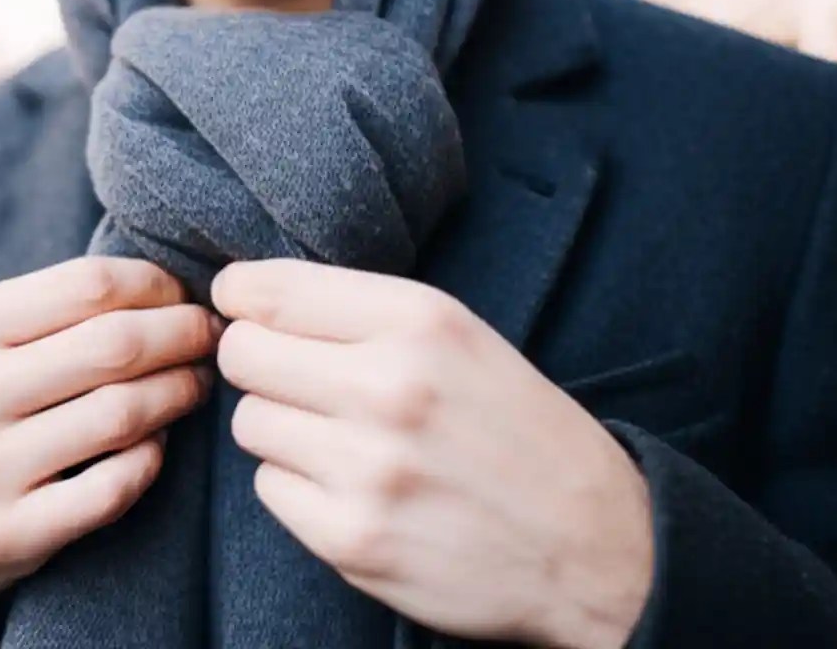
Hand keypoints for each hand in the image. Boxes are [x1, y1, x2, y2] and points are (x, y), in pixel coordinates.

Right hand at [0, 258, 219, 633]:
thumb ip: (43, 311)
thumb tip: (158, 286)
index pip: (90, 284)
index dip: (158, 287)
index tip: (183, 298)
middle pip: (116, 345)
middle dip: (185, 335)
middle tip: (210, 339)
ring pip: (123, 415)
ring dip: (180, 394)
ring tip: (195, 385)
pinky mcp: (6, 535)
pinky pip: (111, 489)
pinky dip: (150, 462)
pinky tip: (156, 446)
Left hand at [213, 260, 653, 648]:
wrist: (594, 544)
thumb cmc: (514, 428)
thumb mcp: (458, 336)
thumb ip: (356, 311)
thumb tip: (242, 296)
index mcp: (418, 320)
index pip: (266, 292)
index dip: (243, 303)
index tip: (248, 313)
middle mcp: (389, 386)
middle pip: (241, 356)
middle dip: (260, 367)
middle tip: (301, 385)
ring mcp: (368, 468)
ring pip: (249, 424)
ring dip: (283, 432)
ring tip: (344, 443)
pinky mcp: (352, 538)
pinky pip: (270, 490)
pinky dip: (300, 490)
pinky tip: (354, 491)